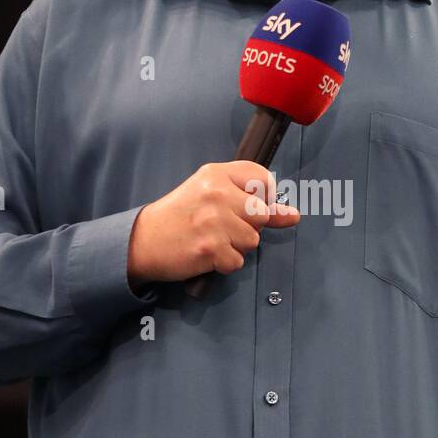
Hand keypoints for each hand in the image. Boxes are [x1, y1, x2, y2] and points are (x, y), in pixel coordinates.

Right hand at [127, 160, 300, 285]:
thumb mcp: (212, 195)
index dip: (262, 198)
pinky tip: (207, 254)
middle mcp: (216, 194)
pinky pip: (238, 261)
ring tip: (211, 239)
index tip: (245, 207)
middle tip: (220, 226)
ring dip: (236, 247)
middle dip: (247, 226)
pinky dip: (225, 263)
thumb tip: (293, 215)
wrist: (144, 240)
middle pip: (261, 214)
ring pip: (253, 240)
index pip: (263, 179)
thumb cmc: (180, 216)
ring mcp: (214, 222)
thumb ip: (254, 201)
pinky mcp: (210, 248)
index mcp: (216, 174)